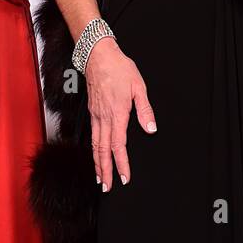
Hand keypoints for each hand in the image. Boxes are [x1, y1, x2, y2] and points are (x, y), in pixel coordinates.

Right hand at [84, 37, 155, 191]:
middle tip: (107, 187)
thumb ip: (145, 110)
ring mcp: (96, 115)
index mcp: (117, 113)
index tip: (125, 177)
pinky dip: (93, 150)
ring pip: (95, 145)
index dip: (122, 164)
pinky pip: (92, 136)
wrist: (98, 55)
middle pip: (103, 150)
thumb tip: (151, 129)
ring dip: (97, 163)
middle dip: (105, 170)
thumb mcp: (139, 86)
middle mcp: (104, 117)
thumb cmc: (119, 68)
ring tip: (100, 178)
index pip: (119, 145)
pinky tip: (95, 155)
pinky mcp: (92, 111)